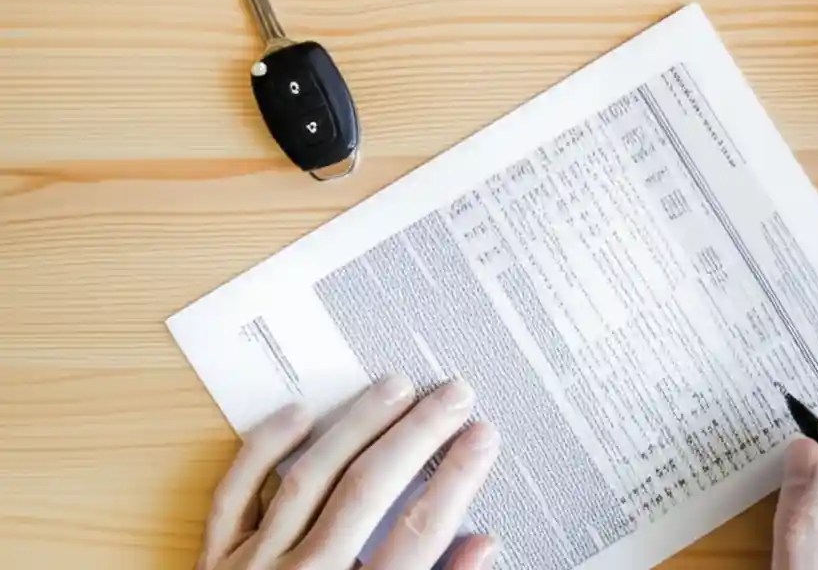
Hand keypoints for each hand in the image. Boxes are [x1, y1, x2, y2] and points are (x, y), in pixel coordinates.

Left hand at [197, 375, 501, 569]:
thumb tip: (483, 546)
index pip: (418, 533)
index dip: (457, 479)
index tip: (483, 438)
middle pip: (369, 490)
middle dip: (418, 435)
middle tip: (455, 395)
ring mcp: (253, 569)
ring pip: (309, 476)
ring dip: (356, 425)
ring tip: (394, 387)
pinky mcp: (214, 563)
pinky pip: (235, 493)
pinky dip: (263, 449)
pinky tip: (298, 413)